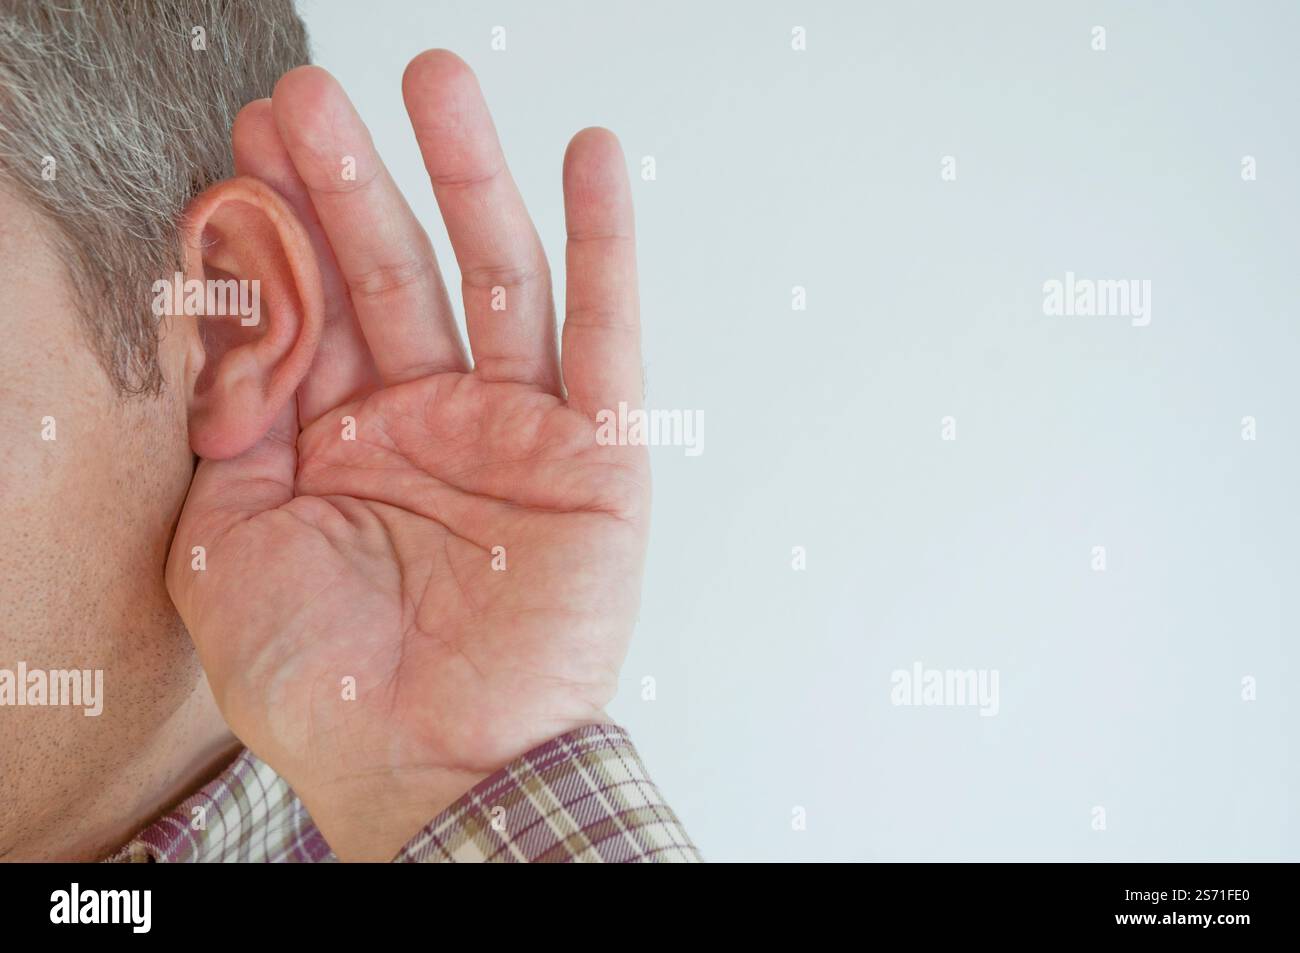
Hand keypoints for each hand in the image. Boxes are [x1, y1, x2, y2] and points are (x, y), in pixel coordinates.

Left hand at [166, 51, 647, 860]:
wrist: (430, 766)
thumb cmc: (324, 681)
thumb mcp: (226, 544)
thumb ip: (228, 425)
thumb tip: (225, 313)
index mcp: (343, 439)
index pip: (315, 306)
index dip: (281, 225)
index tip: (245, 144)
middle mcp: (431, 418)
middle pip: (397, 270)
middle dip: (352, 180)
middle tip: (309, 96)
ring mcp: (516, 428)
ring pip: (496, 278)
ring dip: (467, 178)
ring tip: (434, 81)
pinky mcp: (595, 453)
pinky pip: (604, 336)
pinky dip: (605, 249)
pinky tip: (590, 159)